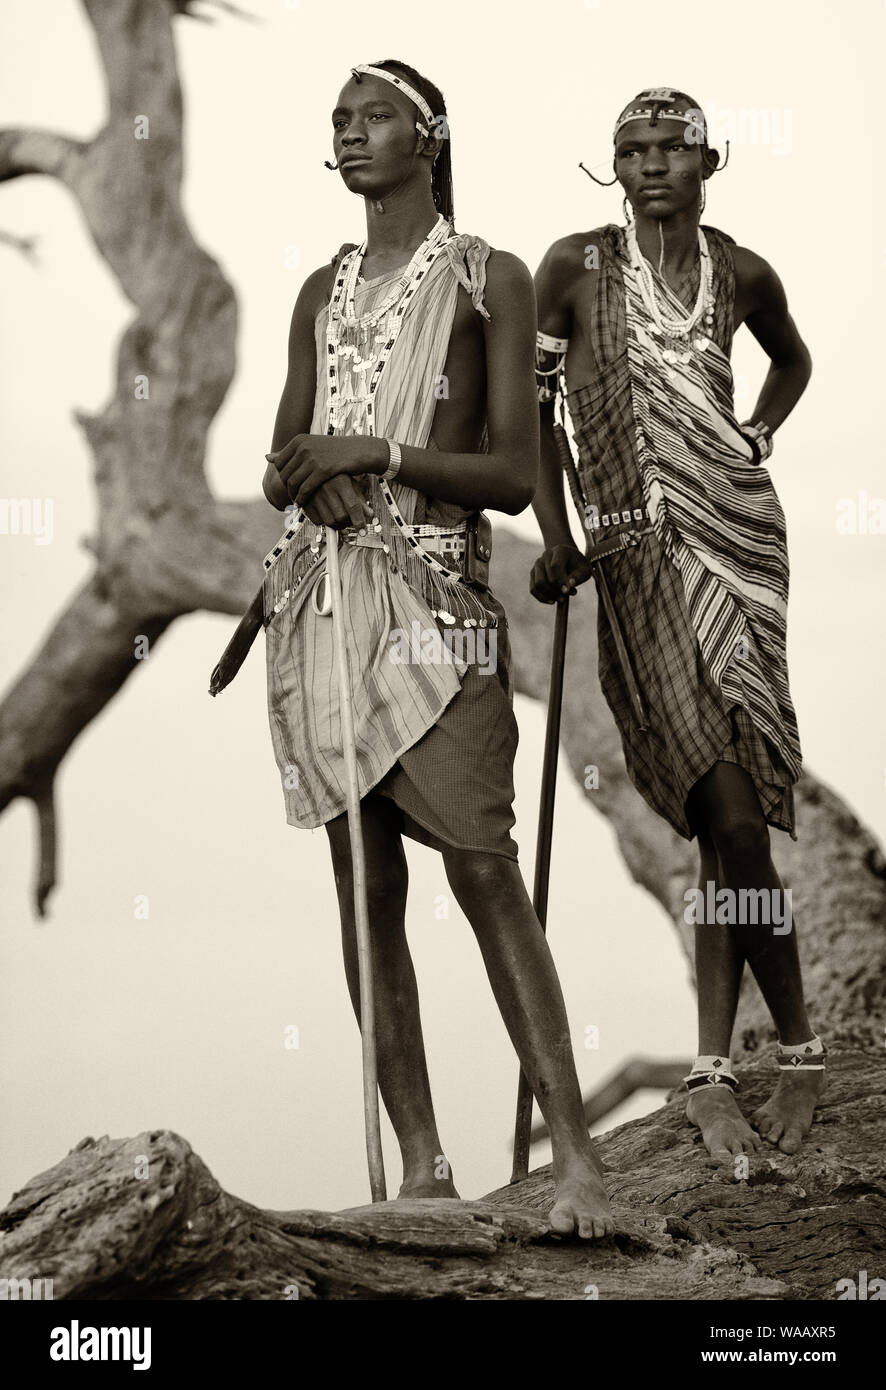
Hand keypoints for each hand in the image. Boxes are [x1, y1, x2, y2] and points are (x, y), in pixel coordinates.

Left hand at [268, 434, 386, 506]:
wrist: (359, 451)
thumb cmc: (334, 450)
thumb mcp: (311, 446)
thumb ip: (289, 453)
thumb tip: (266, 457)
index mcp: (299, 440)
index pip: (279, 463)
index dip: (281, 477)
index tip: (288, 485)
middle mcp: (304, 447)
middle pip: (285, 474)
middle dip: (287, 488)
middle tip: (291, 497)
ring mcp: (313, 458)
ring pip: (294, 483)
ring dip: (293, 496)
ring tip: (296, 502)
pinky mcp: (323, 470)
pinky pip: (306, 488)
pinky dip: (302, 499)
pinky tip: (303, 503)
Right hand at [291, 476, 374, 530]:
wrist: (311, 466)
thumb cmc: (335, 475)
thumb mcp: (350, 482)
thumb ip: (360, 498)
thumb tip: (369, 515)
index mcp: (341, 481)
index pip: (353, 506)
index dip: (359, 521)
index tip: (362, 531)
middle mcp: (327, 487)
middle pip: (341, 517)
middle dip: (348, 522)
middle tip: (350, 521)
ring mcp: (314, 495)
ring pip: (330, 522)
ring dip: (337, 524)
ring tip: (339, 518)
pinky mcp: (305, 501)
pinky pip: (317, 521)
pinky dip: (323, 522)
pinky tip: (326, 513)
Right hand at [530, 543, 593, 603]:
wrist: (568, 558)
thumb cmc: (578, 565)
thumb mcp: (584, 570)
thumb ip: (578, 577)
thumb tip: (568, 587)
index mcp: (559, 550)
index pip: (555, 566)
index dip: (562, 581)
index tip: (572, 592)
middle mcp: (546, 555)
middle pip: (547, 577)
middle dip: (557, 591)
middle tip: (569, 596)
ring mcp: (537, 563)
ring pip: (538, 584)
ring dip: (549, 595)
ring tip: (561, 599)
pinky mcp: (533, 573)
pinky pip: (533, 588)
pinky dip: (541, 597)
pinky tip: (552, 601)